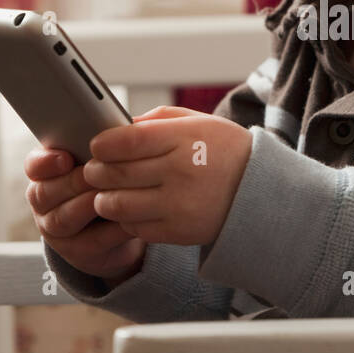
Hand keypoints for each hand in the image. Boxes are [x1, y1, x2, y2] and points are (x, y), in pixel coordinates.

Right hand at [25, 149, 146, 282]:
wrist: (117, 230)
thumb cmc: (112, 183)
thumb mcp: (106, 162)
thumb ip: (104, 147)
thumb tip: (124, 125)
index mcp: (48, 172)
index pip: (34, 165)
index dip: (45, 162)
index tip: (64, 157)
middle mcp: (44, 201)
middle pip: (46, 192)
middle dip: (73, 182)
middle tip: (98, 175)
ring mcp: (56, 230)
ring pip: (64, 218)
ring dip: (89, 205)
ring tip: (113, 195)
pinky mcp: (76, 253)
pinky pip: (91, 242)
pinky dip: (111, 229)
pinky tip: (130, 218)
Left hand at [82, 106, 252, 246]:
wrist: (260, 190)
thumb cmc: (223, 150)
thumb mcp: (196, 122)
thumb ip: (155, 121)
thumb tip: (113, 129)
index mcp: (185, 139)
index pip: (127, 141)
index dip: (103, 144)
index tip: (98, 145)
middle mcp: (181, 172)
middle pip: (116, 174)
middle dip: (95, 172)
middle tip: (94, 170)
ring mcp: (179, 205)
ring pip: (118, 205)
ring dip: (104, 198)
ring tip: (107, 192)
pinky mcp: (179, 232)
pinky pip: (134, 228)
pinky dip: (126, 219)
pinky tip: (133, 209)